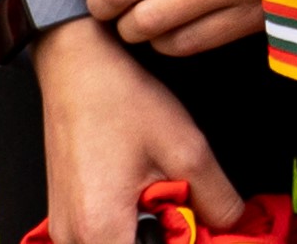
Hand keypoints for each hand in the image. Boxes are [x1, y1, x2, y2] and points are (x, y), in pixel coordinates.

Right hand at [34, 15, 243, 239]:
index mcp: (99, 231)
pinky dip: (129, 228)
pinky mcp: (65, 218)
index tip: (201, 230)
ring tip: (169, 198)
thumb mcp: (186, 147)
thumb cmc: (124, 104)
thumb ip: (214, 197)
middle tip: (190, 213)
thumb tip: (233, 225)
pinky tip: (148, 196)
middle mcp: (72, 240)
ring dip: (149, 236)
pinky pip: (100, 238)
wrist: (78, 69)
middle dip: (166, 241)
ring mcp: (63, 231)